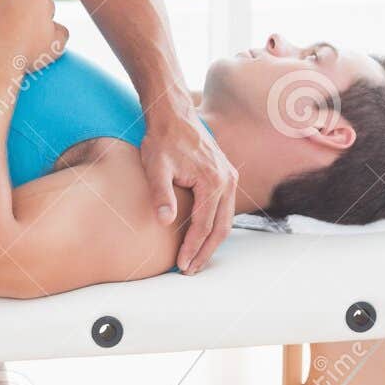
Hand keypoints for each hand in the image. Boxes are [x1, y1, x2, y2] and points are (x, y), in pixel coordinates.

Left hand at [0, 0, 69, 71]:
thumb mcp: (58, 46)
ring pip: (3, 4)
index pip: (45, 6)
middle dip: (23, 14)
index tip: (37, 35)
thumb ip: (61, 31)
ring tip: (5, 37)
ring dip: (5, 15)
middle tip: (21, 36)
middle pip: (23, 2)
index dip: (43, 21)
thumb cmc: (28, 54)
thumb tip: (55, 26)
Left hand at [139, 111, 237, 274]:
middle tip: (189, 271)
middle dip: (205, 252)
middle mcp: (227, 181)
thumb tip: (165, 221)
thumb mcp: (155, 165)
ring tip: (195, 260)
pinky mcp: (225, 175)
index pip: (203, 226)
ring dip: (211, 242)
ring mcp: (229, 178)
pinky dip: (215, 226)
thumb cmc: (162, 139)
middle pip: (220, 228)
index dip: (191, 248)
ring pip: (225, 220)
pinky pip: (224, 208)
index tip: (180, 266)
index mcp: (213, 182)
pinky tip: (201, 237)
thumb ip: (160, 193)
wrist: (173, 114)